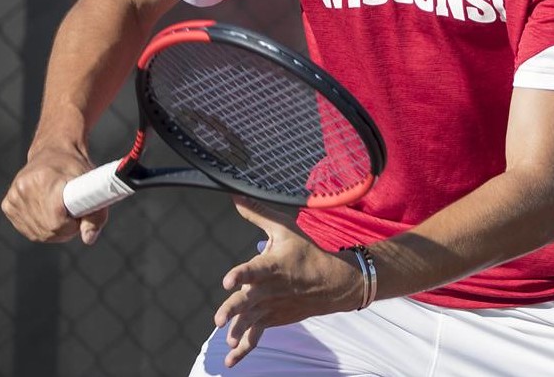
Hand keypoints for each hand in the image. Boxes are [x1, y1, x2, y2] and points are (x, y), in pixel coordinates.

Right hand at [1, 145, 107, 244]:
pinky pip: (29, 231)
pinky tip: (48, 213)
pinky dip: (42, 229)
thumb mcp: (92, 185)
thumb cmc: (76, 169)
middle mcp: (24, 188)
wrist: (53, 152)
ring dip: (54, 230)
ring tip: (62, 211)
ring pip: (38, 234)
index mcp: (44, 180)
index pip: (56, 222)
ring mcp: (13, 197)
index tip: (79, 214)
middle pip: (48, 230)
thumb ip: (96, 215)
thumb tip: (88, 239)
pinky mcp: (8, 206)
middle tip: (73, 212)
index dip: (72, 225)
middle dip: (65, 229)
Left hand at [214, 198, 363, 367]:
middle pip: (249, 300)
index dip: (241, 274)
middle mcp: (271, 288)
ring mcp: (272, 306)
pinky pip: (257, 336)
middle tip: (219, 319)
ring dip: (239, 331)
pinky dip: (244, 350)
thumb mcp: (284, 229)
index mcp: (273, 265)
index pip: (254, 269)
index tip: (227, 281)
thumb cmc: (306, 252)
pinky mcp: (273, 319)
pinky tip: (229, 362)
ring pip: (252, 320)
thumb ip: (257, 214)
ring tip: (227, 340)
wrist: (334, 282)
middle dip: (234, 309)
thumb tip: (234, 194)